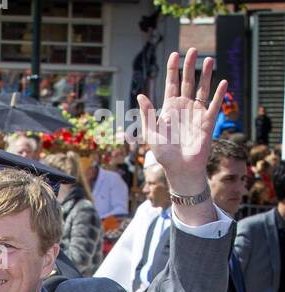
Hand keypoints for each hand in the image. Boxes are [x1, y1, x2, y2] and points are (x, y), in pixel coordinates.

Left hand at [137, 48, 226, 193]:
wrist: (180, 170)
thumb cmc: (164, 155)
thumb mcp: (151, 134)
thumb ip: (147, 115)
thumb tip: (140, 95)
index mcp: (169, 109)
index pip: (171, 84)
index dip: (172, 70)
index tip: (174, 54)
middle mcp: (184, 108)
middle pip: (187, 82)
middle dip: (189, 66)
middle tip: (193, 50)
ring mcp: (196, 113)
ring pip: (202, 89)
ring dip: (205, 74)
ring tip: (208, 59)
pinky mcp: (208, 122)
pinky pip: (214, 105)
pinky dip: (219, 94)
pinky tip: (223, 81)